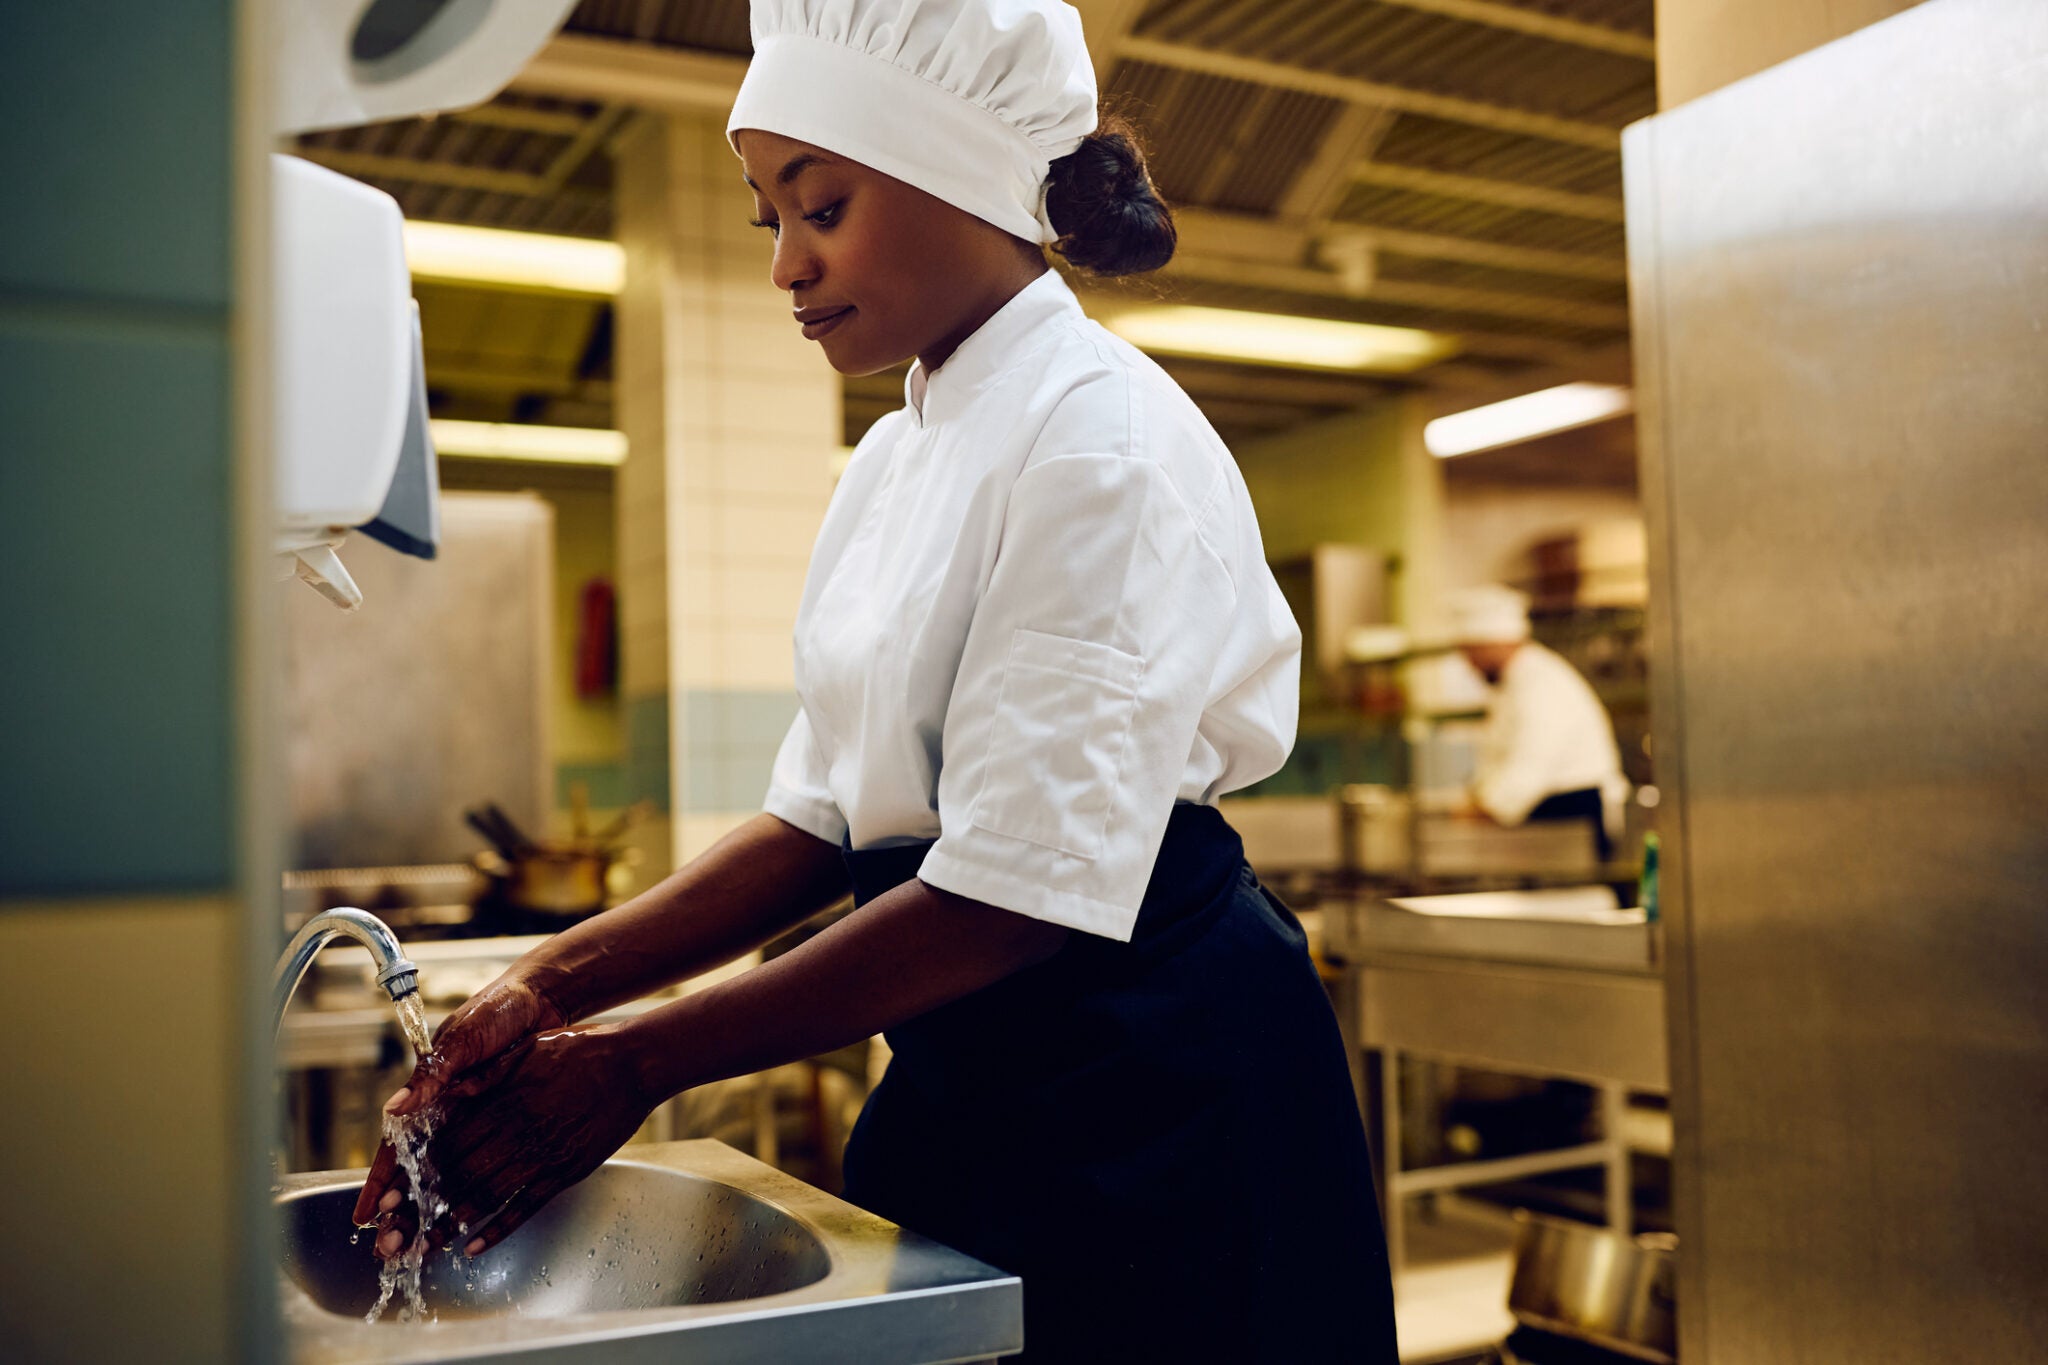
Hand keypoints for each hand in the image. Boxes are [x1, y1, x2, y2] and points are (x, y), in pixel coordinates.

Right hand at [352, 974, 566, 1242]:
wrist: (542, 999)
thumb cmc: (498, 1011)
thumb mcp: (465, 1038)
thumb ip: (434, 1072)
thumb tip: (395, 1108)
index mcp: (429, 1091)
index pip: (396, 1146)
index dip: (380, 1182)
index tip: (366, 1217)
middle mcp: (447, 1109)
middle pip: (416, 1169)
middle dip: (400, 1209)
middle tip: (388, 1249)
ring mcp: (475, 1117)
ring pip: (446, 1173)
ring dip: (431, 1208)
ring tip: (419, 1246)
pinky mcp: (504, 1120)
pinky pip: (482, 1162)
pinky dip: (472, 1189)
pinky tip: (466, 1218)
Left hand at [418, 1024, 653, 1256]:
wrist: (632, 1063)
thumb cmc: (580, 1051)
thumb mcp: (526, 1052)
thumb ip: (486, 1076)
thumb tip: (447, 1091)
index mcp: (501, 1100)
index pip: (446, 1142)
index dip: (415, 1170)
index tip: (394, 1192)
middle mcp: (516, 1130)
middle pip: (457, 1175)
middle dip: (422, 1206)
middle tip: (397, 1231)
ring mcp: (542, 1154)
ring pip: (485, 1196)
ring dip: (450, 1224)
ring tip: (425, 1245)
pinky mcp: (566, 1171)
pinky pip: (524, 1207)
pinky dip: (497, 1229)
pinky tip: (475, 1245)